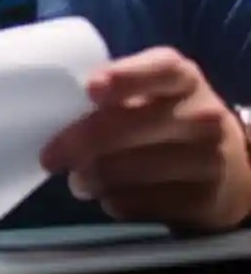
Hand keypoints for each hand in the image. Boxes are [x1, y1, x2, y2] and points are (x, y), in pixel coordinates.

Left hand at [40, 47, 250, 231]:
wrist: (225, 164)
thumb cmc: (165, 118)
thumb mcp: (151, 93)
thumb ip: (114, 92)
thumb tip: (54, 108)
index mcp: (181, 78)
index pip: (160, 69)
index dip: (124, 77)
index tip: (90, 89)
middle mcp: (202, 115)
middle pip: (127, 126)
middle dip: (76, 144)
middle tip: (49, 158)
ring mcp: (207, 158)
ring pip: (124, 171)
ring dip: (88, 179)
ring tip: (80, 181)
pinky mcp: (202, 199)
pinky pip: (135, 204)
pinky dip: (112, 201)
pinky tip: (110, 195)